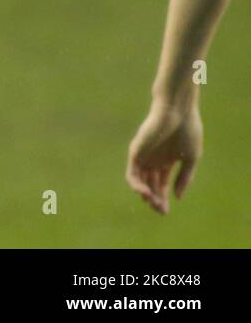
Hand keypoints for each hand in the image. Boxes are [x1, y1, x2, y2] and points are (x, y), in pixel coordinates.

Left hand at [126, 100, 201, 214]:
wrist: (177, 111)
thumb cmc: (187, 130)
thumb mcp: (190, 158)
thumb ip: (184, 178)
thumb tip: (176, 197)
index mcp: (166, 161)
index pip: (161, 184)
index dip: (163, 198)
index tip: (166, 211)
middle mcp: (153, 160)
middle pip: (150, 185)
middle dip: (155, 200)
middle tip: (160, 211)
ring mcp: (143, 156)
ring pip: (139, 181)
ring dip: (145, 195)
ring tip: (153, 203)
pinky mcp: (135, 152)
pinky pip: (132, 172)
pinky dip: (136, 184)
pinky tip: (145, 193)